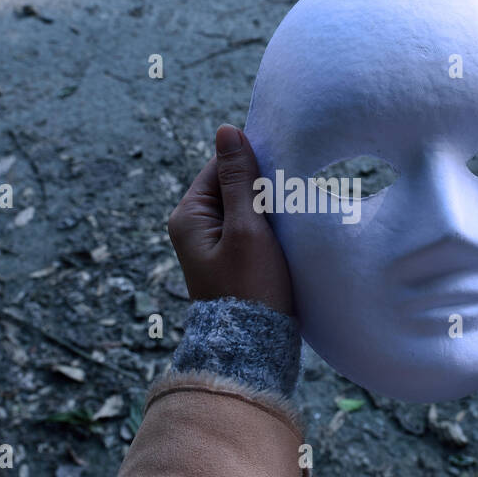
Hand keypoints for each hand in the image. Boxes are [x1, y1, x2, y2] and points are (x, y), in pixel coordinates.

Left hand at [167, 124, 293, 315]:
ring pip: (245, 206)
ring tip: (289, 216)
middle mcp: (194, 227)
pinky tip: (287, 232)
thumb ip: (238, 178)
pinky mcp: (232, 259)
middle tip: (288, 196)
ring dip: (268, 207)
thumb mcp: (247, 228)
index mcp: (188, 216)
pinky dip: (269, 226)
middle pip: (232, 185)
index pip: (219, 166)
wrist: (253, 346)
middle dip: (261, 186)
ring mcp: (212, 245)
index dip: (250, 161)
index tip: (281, 167)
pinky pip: (250, 228)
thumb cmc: (250, 287)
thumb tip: (226, 130)